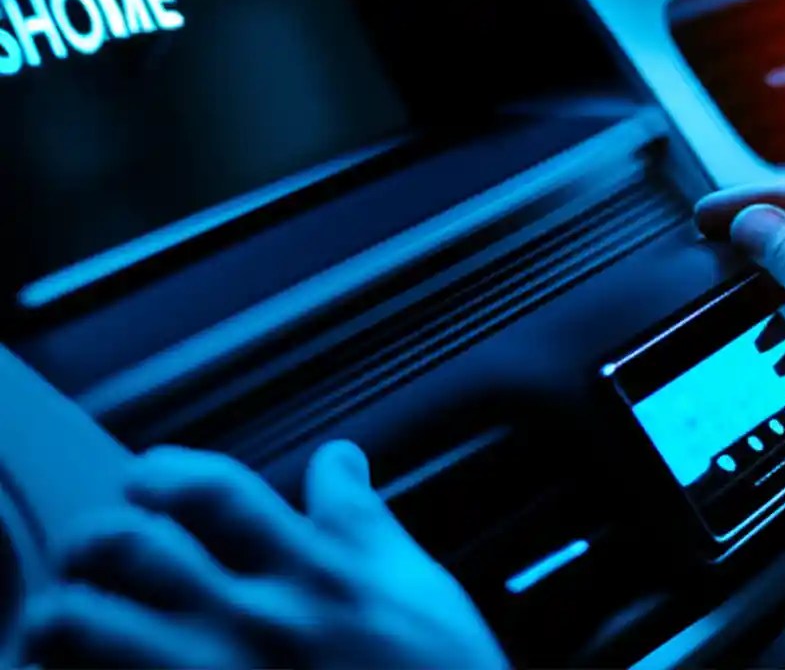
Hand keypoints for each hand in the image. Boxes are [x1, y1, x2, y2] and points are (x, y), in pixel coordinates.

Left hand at [21, 442, 509, 668]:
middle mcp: (255, 621)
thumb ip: (364, 518)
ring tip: (68, 621)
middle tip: (94, 550)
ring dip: (62, 617)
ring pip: (86, 629)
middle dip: (95, 539)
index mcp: (313, 571)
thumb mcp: (418, 585)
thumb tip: (340, 459)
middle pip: (131, 548)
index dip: (161, 473)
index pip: (212, 490)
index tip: (146, 482)